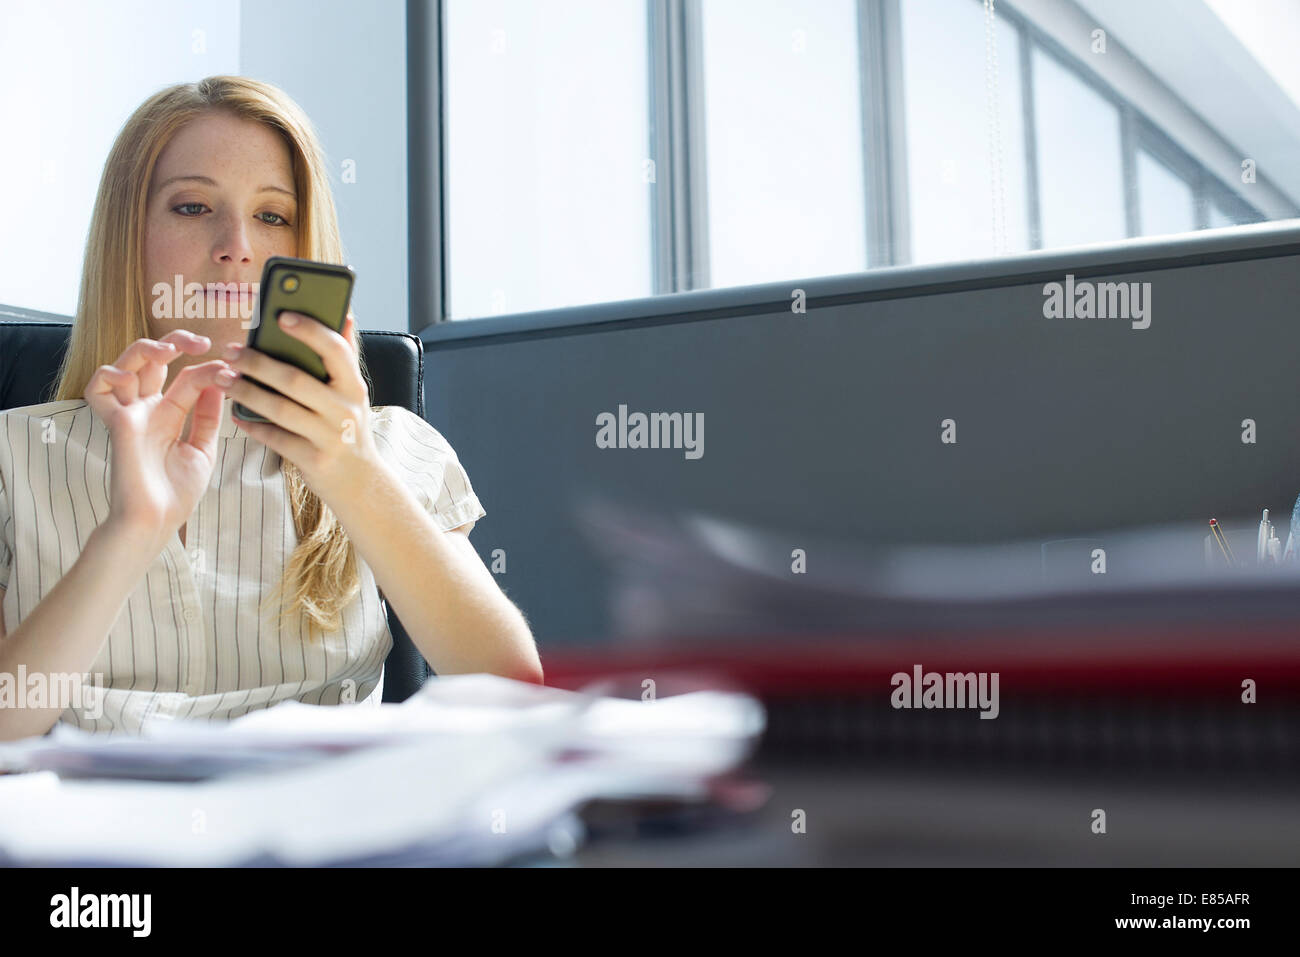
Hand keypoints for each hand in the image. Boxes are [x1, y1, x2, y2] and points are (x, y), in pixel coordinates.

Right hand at [84, 330, 235, 547]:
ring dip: (145, 349)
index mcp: (167, 415)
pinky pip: (99, 388)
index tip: (232, 367)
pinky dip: (112, 374)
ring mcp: (129, 415)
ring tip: (170, 350)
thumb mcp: (203, 448)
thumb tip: (220, 382)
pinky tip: (136, 379)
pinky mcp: (117, 424)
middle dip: (174, 342)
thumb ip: (208, 416)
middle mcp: (146, 410)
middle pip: (151, 361)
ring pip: (123, 364)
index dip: (207, 366)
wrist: (158, 521)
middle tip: (201, 341)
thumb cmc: (177, 492)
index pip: (184, 376)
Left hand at [220, 310, 378, 501]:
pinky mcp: (313, 459)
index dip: (309, 331)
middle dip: (258, 363)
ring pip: (280, 409)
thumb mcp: (354, 393)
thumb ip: (346, 355)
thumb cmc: (349, 429)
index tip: (281, 316)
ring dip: (247, 392)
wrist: (361, 482)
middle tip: (231, 351)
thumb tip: (345, 314)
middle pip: (296, 380)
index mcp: (354, 387)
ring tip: (223, 378)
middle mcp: (345, 410)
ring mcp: (330, 437)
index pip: (335, 351)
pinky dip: (253, 425)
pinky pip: (276, 438)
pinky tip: (235, 413)